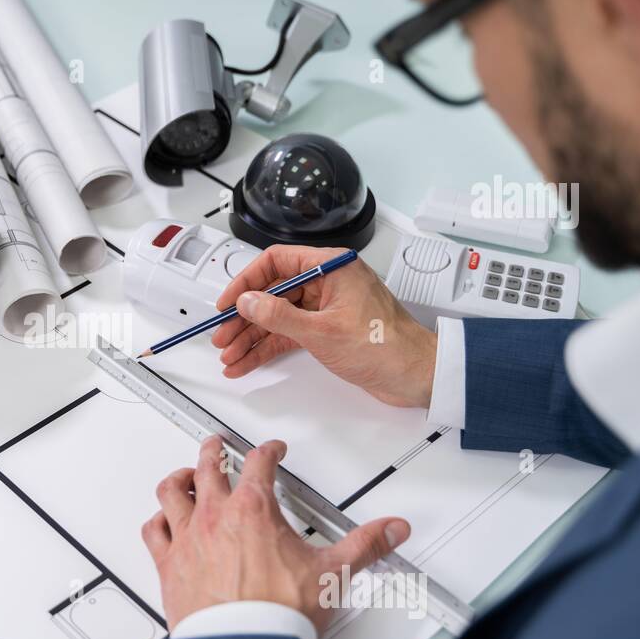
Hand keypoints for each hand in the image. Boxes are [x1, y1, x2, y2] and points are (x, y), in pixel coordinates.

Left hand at [143, 436, 411, 633]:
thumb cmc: (278, 613)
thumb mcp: (332, 574)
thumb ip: (364, 546)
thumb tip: (390, 530)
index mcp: (254, 511)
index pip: (260, 464)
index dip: (268, 451)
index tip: (273, 450)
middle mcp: (215, 517)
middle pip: (208, 467)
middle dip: (214, 451)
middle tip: (217, 445)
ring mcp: (188, 539)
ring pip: (172, 492)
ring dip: (178, 478)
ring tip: (184, 474)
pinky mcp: (169, 565)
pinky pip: (154, 532)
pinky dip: (157, 521)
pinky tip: (162, 521)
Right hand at [212, 245, 437, 408]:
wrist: (417, 376)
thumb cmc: (386, 346)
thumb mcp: (323, 332)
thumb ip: (280, 316)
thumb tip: (248, 301)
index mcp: (331, 267)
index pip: (277, 262)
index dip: (247, 281)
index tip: (227, 302)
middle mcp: (327, 282)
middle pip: (273, 292)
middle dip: (244, 317)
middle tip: (222, 335)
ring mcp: (326, 307)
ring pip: (278, 316)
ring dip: (252, 336)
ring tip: (230, 355)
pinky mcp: (327, 330)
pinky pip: (289, 334)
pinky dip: (268, 347)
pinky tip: (247, 361)